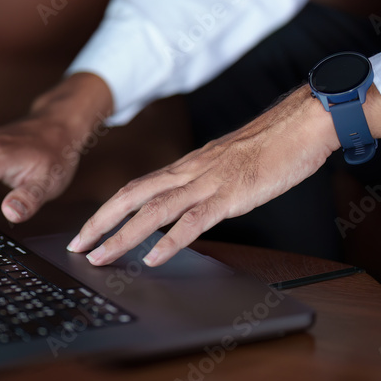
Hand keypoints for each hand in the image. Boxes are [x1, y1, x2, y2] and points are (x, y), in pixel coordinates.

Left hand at [67, 83, 380, 266]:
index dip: (107, 210)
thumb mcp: (230, 166)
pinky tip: (154, 257)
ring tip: (101, 257)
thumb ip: (207, 185)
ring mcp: (209, 182)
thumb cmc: (273, 144)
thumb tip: (191, 208)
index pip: (136, 188)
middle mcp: (190, 171)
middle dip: (100, 222)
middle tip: (77, 246)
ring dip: (123, 235)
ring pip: (154, 210)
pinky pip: (194, 220)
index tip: (87, 231)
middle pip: (132, 195)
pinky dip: (170, 241)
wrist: (303, 123)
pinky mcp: (231, 194)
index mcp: (188, 166)